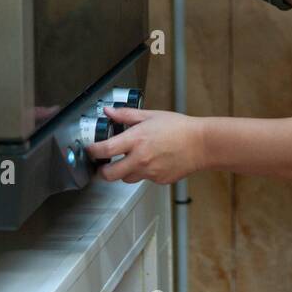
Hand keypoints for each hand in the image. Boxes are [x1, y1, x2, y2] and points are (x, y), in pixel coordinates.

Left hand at [85, 106, 204, 184]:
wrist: (201, 144)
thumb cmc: (179, 128)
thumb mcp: (151, 115)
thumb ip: (126, 115)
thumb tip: (109, 112)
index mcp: (136, 140)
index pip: (104, 150)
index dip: (92, 151)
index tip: (91, 150)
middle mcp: (140, 159)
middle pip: (109, 175)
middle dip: (102, 172)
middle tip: (103, 166)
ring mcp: (150, 172)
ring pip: (126, 179)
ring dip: (124, 172)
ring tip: (132, 160)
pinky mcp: (159, 180)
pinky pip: (144, 180)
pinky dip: (144, 172)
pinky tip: (153, 162)